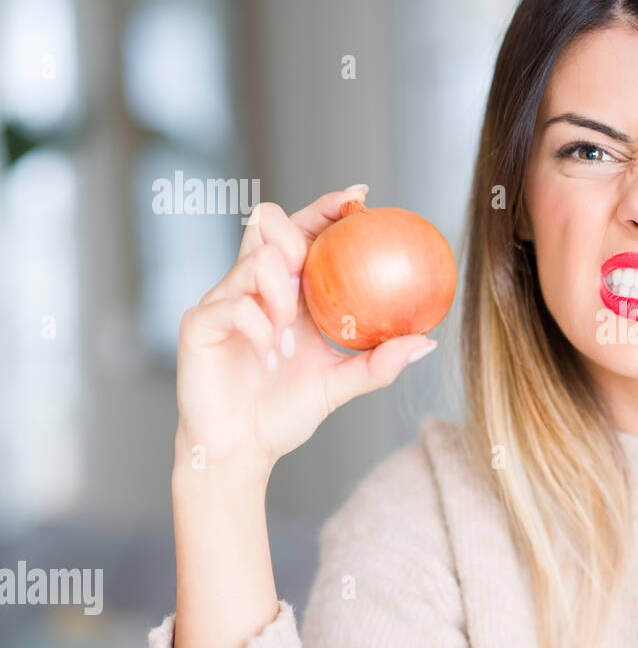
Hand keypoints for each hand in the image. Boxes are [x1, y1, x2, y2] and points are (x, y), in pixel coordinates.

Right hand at [175, 185, 438, 473]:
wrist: (241, 450)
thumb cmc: (284, 413)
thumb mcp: (340, 385)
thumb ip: (379, 363)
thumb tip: (428, 342)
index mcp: (289, 291)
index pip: (305, 232)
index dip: (327, 207)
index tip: (360, 197)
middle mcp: (255, 287)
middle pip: (267, 222)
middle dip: (296, 228)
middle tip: (316, 260)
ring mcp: (225, 301)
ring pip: (255, 260)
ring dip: (282, 290)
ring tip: (290, 332)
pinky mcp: (200, 323)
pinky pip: (233, 304)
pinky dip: (260, 326)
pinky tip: (270, 354)